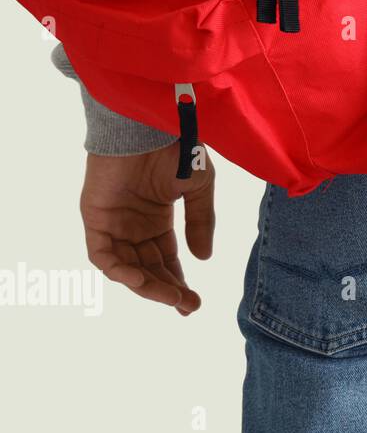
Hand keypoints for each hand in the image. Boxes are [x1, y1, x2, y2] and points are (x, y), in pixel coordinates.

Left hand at [80, 144, 214, 314]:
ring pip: (127, 267)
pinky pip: (103, 255)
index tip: (193, 302)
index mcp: (157, 219)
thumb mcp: (198, 189)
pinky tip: (141, 280)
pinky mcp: (96, 219)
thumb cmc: (175, 149)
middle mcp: (134, 226)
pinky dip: (120, 271)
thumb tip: (203, 259)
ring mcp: (114, 224)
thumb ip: (200, 222)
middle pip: (149, 268)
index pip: (166, 259)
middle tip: (187, 305)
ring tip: (171, 297)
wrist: (149, 126)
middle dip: (167, 289)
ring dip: (148, 286)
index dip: (178, 281)